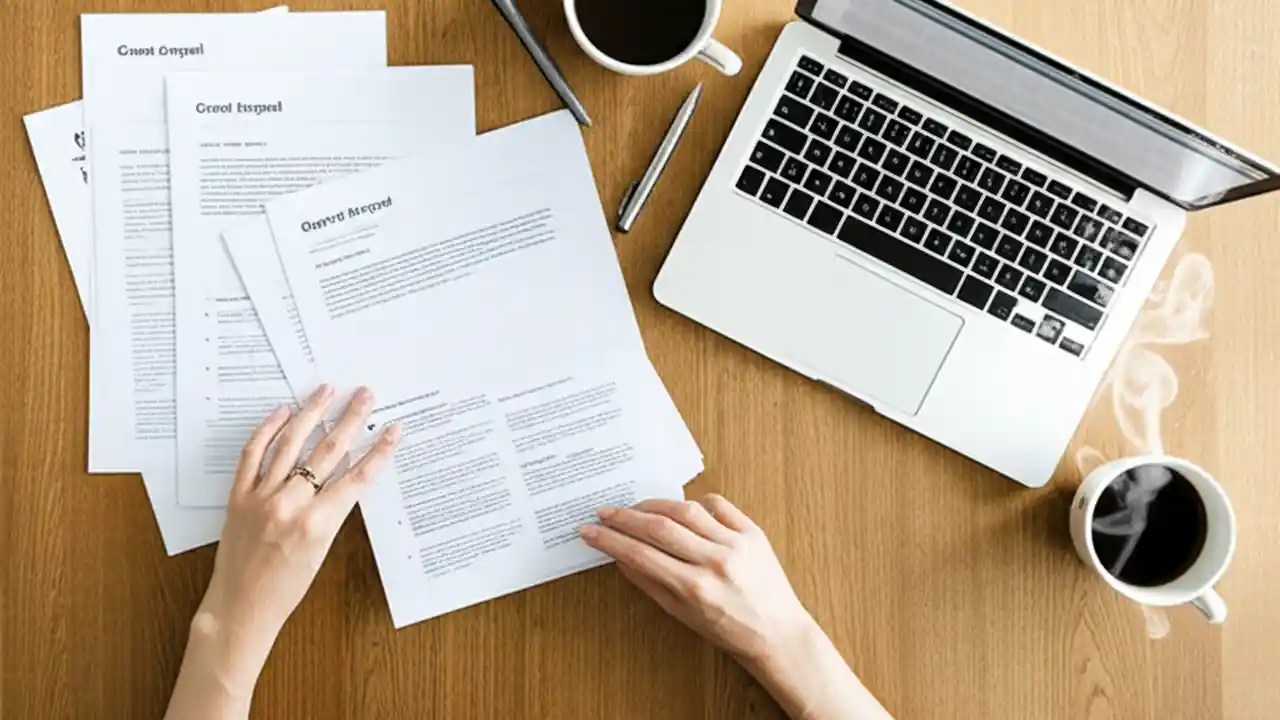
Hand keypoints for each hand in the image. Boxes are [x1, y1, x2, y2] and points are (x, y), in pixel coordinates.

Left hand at [168, 384, 400, 718]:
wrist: (241, 606)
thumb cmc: (286, 588)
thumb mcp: (322, 550)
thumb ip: (333, 510)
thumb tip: (347, 473)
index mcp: (317, 523)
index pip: (357, 477)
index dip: (379, 451)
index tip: (393, 430)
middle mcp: (290, 505)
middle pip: (327, 452)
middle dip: (350, 419)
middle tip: (364, 395)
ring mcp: (261, 497)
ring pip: (290, 444)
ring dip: (312, 413)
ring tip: (327, 390)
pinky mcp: (238, 496)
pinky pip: (253, 454)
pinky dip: (267, 430)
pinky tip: (282, 412)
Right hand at [581, 495, 893, 719]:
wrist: (777, 632)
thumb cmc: (729, 631)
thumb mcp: (682, 616)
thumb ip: (650, 584)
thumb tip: (621, 559)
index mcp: (694, 588)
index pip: (640, 554)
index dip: (610, 541)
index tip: (591, 532)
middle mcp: (714, 561)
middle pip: (658, 527)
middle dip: (625, 517)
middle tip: (605, 512)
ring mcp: (736, 543)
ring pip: (686, 510)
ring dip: (655, 504)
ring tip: (637, 507)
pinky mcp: (752, 532)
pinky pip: (718, 505)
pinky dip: (695, 503)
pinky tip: (680, 508)